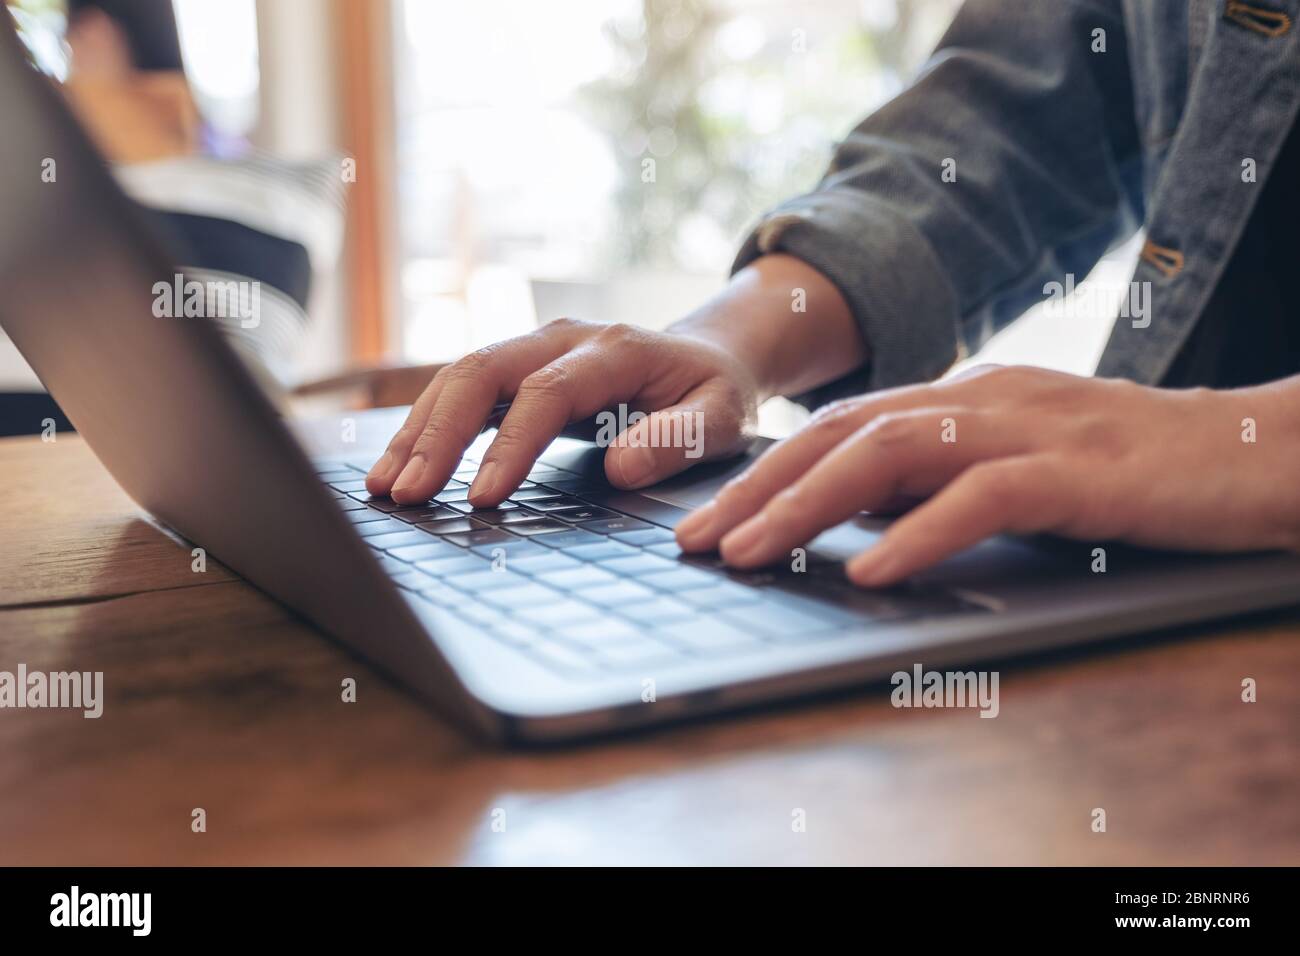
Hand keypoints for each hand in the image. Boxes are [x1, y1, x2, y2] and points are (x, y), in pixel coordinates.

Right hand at [364, 319, 760, 505]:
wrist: (707, 355)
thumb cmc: (713, 392)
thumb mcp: (721, 416)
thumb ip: (680, 439)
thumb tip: (621, 468)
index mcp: (614, 349)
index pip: (547, 392)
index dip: (511, 444)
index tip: (483, 497)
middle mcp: (563, 338)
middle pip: (483, 372)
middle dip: (439, 434)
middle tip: (407, 493)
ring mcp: (534, 349)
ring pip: (460, 377)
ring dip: (419, 431)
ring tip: (384, 488)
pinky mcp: (518, 369)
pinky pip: (462, 392)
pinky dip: (427, 428)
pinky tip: (400, 467)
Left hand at [675, 365, 1299, 585]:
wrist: (1259, 448)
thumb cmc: (1134, 469)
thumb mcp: (1018, 465)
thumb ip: (939, 479)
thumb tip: (854, 516)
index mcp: (961, 398)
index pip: (839, 428)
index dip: (764, 473)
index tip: (705, 521)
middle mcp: (980, 399)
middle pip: (842, 434)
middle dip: (758, 489)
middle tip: (693, 542)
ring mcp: (1029, 428)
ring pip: (892, 453)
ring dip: (809, 507)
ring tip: (749, 554)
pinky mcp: (1080, 471)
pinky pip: (983, 496)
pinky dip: (919, 532)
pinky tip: (869, 570)